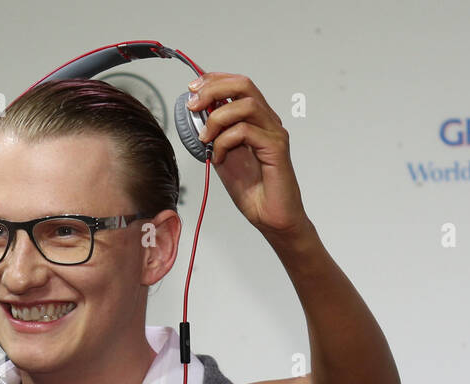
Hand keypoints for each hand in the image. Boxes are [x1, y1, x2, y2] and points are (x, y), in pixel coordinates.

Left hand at [185, 73, 311, 239]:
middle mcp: (269, 121)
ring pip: (245, 105)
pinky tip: (219, 157)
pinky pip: (246, 131)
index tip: (193, 88)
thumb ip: (215, 136)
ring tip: (205, 138)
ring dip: (217, 118)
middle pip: (244, 85)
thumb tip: (196, 116)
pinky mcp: (276, 148)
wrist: (271, 217)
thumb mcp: (225, 157)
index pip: (239, 85)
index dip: (214, 80)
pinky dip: (225, 141)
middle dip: (213, 89)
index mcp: (258, 120)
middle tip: (193, 104)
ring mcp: (274, 133)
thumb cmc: (253, 191)